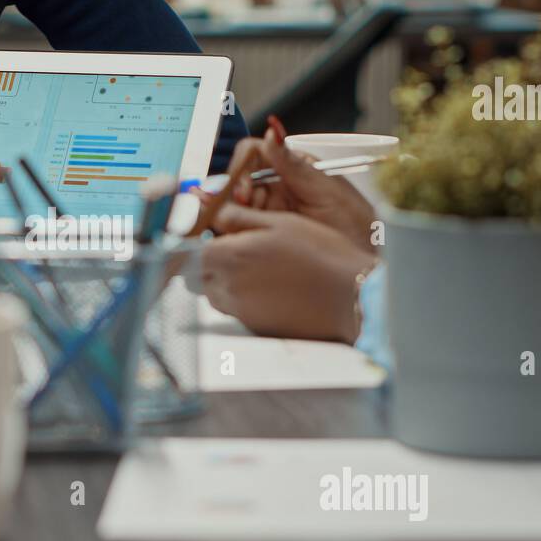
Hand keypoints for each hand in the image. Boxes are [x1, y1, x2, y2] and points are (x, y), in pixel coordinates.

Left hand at [201, 205, 377, 343]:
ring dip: (226, 283)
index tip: (215, 238)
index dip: (202, 244)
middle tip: (238, 253)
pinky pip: (238, 311)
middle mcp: (229, 288)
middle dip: (211, 265)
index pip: (192, 253)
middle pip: (200, 277)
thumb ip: (239, 218)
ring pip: (216, 296)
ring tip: (260, 271)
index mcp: (230, 257)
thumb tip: (215, 212)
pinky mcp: (255, 327)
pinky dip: (246, 300)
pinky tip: (273, 289)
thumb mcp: (279, 223)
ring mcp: (241, 312)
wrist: (349, 295)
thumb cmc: (320, 255)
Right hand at [221, 127, 378, 252]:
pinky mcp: (264, 235)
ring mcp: (269, 212)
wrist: (365, 271)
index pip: (253, 153)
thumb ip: (296, 165)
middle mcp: (277, 187)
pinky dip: (233, 230)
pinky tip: (240, 236)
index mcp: (293, 168)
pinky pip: (239, 227)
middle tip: (243, 207)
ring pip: (233, 204)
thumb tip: (272, 132)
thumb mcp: (328, 193)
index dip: (242, 165)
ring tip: (245, 224)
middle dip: (234, 191)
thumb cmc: (357, 228)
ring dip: (232, 212)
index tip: (244, 185)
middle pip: (238, 178)